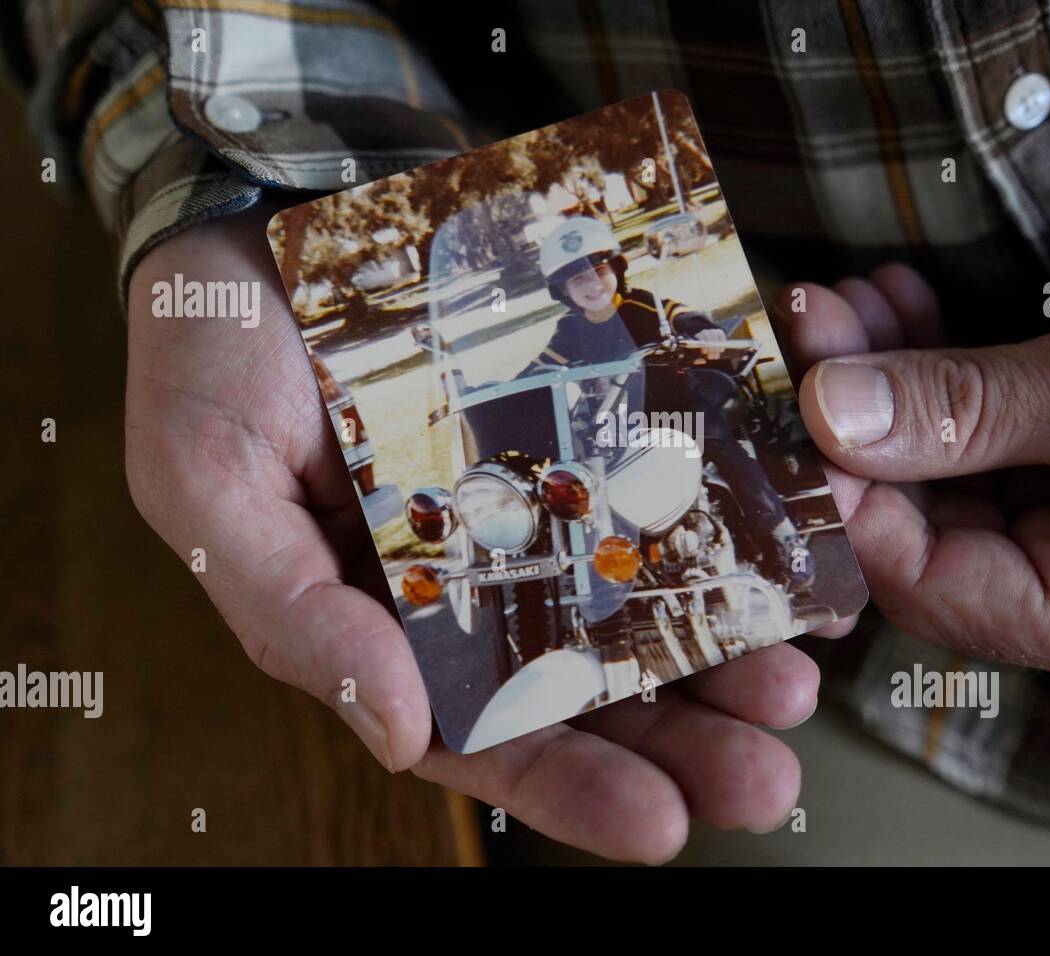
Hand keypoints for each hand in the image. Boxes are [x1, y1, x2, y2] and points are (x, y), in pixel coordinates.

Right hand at [126, 208, 819, 862]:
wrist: (256, 212)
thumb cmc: (210, 359)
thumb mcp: (209, 491)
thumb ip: (296, 616)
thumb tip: (398, 735)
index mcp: (390, 623)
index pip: (487, 734)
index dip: (571, 786)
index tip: (659, 825)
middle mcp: (478, 578)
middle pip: (593, 688)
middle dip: (683, 741)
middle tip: (768, 778)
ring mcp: (539, 499)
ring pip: (645, 597)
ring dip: (725, 650)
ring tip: (799, 680)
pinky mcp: (579, 420)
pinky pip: (662, 482)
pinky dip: (721, 524)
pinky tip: (786, 556)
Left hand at [780, 241, 1049, 695]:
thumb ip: (963, 411)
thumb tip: (826, 415)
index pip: (932, 586)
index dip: (851, 503)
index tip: (799, 411)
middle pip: (917, 522)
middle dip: (855, 421)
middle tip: (811, 330)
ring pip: (930, 469)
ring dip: (882, 381)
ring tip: (847, 302)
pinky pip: (967, 431)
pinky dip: (930, 369)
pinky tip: (897, 305)